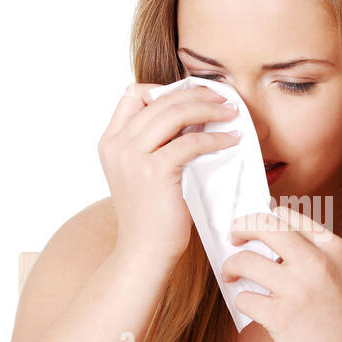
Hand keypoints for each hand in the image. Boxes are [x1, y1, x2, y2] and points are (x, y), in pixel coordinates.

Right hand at [98, 81, 239, 266]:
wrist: (145, 252)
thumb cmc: (151, 215)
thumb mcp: (141, 172)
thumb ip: (153, 143)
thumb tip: (190, 115)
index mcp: (110, 141)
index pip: (133, 94)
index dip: (165, 89)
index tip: (193, 96)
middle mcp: (117, 144)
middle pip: (159, 99)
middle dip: (196, 93)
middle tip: (222, 98)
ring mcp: (133, 156)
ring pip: (175, 112)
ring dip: (208, 108)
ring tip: (230, 114)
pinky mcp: (155, 170)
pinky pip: (191, 141)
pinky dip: (215, 137)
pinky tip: (231, 140)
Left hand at [223, 203, 341, 341]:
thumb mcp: (338, 269)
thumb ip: (310, 250)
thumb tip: (261, 237)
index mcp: (331, 246)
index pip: (285, 214)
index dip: (260, 217)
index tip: (250, 226)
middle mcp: (315, 262)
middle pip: (263, 226)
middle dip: (240, 227)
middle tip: (233, 238)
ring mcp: (298, 289)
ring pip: (245, 261)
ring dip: (232, 267)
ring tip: (233, 276)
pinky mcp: (282, 317)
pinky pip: (244, 298)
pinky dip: (242, 300)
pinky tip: (253, 306)